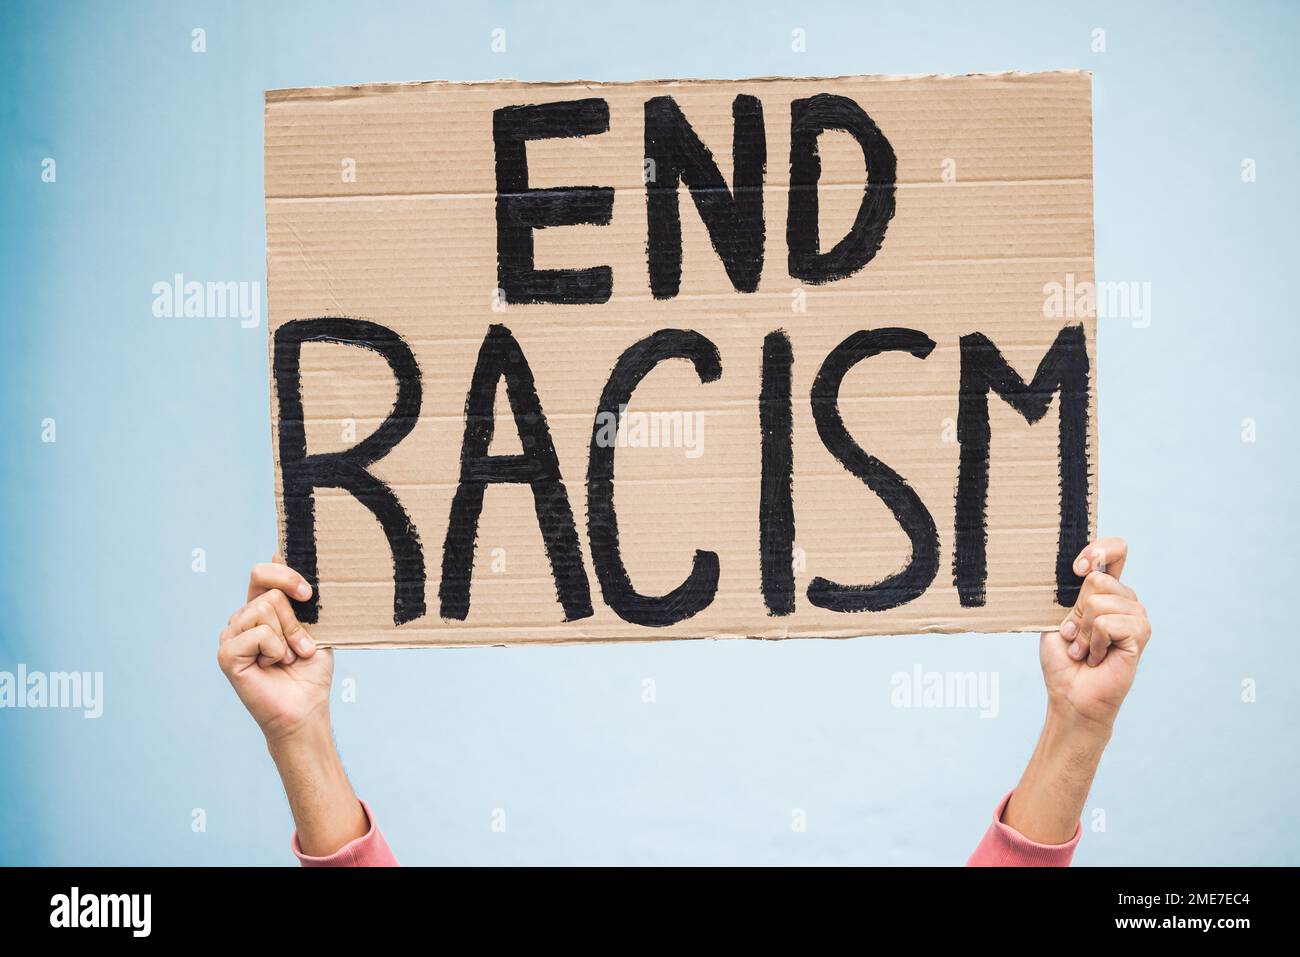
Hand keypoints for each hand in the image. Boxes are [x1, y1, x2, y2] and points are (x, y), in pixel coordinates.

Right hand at [217, 555, 332, 743]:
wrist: (306, 706)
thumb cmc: (311, 669)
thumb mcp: (313, 624)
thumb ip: (297, 593)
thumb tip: (278, 550)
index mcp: (261, 608)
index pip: (262, 572)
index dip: (285, 575)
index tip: (309, 594)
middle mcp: (242, 618)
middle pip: (269, 592)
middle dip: (295, 619)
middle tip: (302, 645)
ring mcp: (231, 635)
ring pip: (264, 610)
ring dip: (288, 637)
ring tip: (289, 658)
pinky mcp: (226, 654)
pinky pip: (258, 633)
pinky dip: (275, 650)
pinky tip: (272, 666)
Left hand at [1039, 537, 1151, 731]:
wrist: (1071, 694)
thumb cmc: (1063, 658)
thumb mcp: (1057, 618)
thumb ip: (1070, 593)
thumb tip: (1082, 570)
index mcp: (1107, 590)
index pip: (1116, 550)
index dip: (1098, 549)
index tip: (1076, 568)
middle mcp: (1125, 599)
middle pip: (1097, 579)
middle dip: (1075, 611)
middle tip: (1075, 636)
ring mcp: (1137, 616)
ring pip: (1099, 601)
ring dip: (1082, 630)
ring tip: (1084, 649)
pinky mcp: (1141, 633)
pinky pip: (1107, 622)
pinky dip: (1093, 641)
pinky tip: (1096, 656)